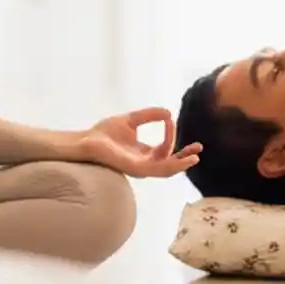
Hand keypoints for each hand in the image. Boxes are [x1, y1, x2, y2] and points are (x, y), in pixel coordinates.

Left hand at [78, 107, 202, 178]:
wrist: (86, 141)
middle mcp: (144, 163)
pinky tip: (177, 156)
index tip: (171, 119)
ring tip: (194, 157)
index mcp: (143, 153)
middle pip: (170, 164)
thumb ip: (149, 115)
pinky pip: (157, 169)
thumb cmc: (103, 133)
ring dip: (181, 164)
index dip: (172, 136)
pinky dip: (169, 162)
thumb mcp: (131, 119)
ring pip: (167, 170)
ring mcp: (141, 168)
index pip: (165, 149)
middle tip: (198, 149)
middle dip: (185, 158)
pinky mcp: (136, 169)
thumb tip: (168, 112)